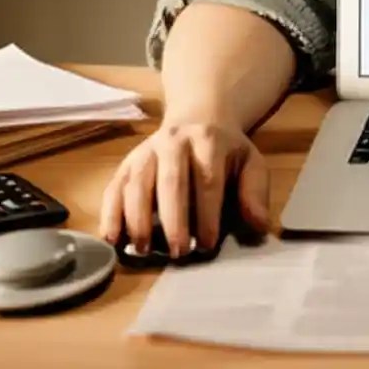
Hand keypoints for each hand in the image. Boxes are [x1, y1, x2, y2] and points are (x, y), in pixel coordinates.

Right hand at [99, 121, 269, 256]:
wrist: (198, 117)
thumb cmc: (225, 150)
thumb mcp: (250, 162)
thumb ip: (255, 192)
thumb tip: (259, 225)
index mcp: (208, 141)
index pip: (207, 180)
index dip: (207, 214)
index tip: (207, 243)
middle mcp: (173, 142)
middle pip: (170, 182)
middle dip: (173, 219)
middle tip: (178, 251)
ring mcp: (146, 152)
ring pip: (137, 184)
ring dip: (137, 219)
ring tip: (144, 249)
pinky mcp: (126, 163)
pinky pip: (113, 188)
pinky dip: (109, 213)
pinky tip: (111, 237)